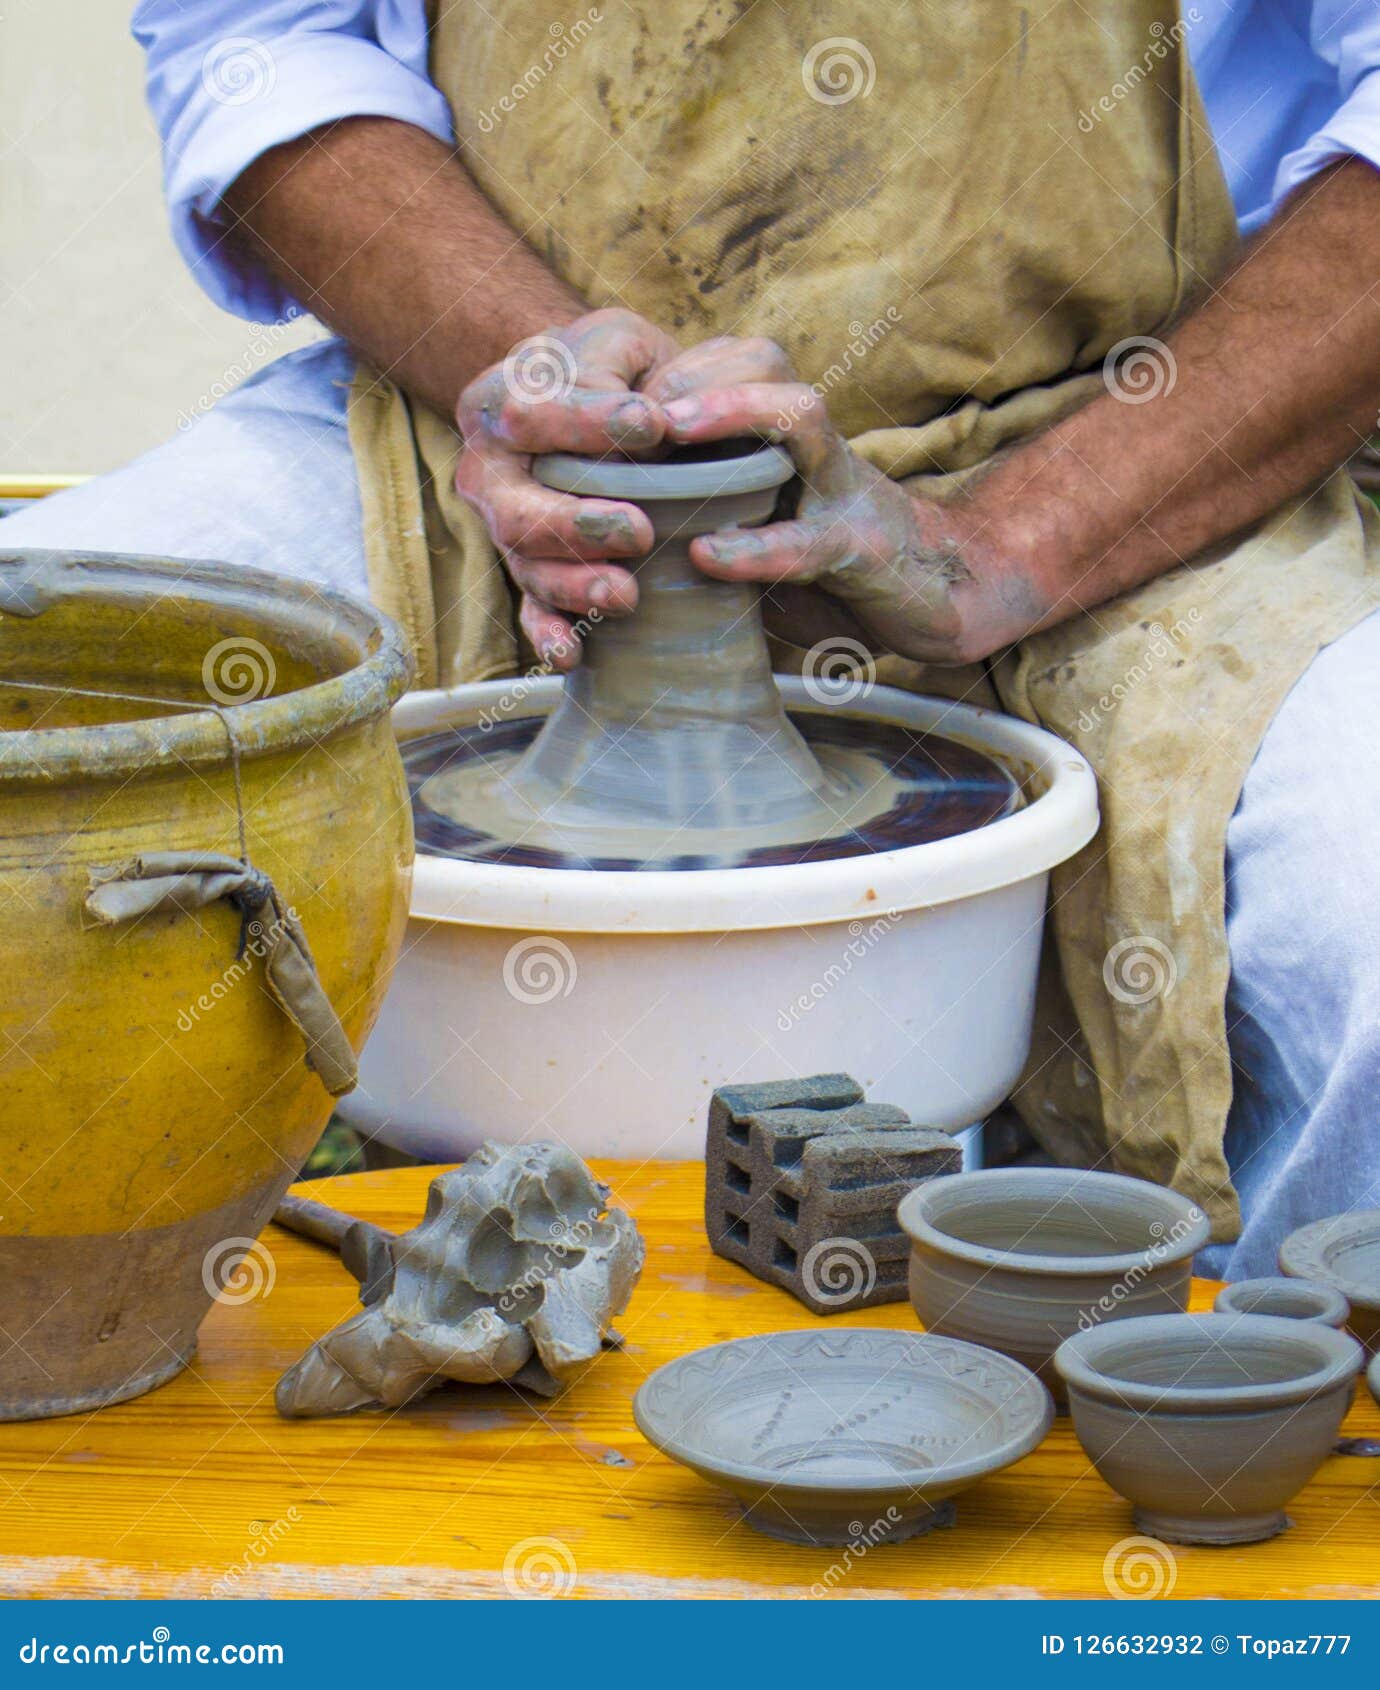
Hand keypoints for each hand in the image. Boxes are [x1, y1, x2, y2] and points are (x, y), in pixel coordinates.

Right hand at [455, 307, 680, 665]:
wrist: (595, 401)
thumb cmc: (613, 369)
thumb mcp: (618, 339)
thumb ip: (622, 362)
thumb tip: (650, 418)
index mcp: (500, 402)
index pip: (531, 414)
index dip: (589, 424)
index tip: (653, 425)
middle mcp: (490, 471)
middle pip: (514, 508)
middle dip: (574, 525)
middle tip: (639, 530)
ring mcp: (505, 528)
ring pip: (524, 566)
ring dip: (574, 584)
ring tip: (627, 593)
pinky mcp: (532, 572)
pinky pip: (530, 611)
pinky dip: (549, 635)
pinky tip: (573, 654)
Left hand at [647, 337, 1046, 665]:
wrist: (936, 602)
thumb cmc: (831, 562)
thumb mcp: (760, 523)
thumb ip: (702, 507)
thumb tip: (611, 514)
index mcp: (786, 437)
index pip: (732, 361)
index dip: (670, 368)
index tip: (605, 397)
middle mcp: (817, 449)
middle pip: (765, 361)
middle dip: (693, 371)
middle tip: (627, 403)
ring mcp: (845, 493)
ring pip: (802, 417)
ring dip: (734, 411)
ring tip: (669, 430)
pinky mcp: (865, 552)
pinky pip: (808, 540)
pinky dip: (756, 547)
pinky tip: (707, 555)